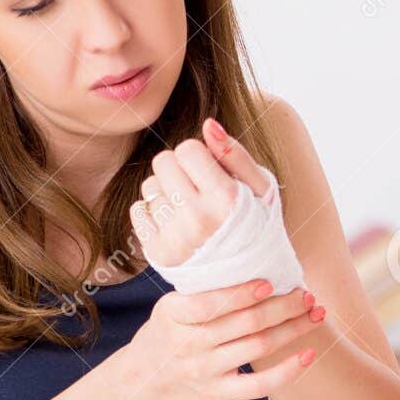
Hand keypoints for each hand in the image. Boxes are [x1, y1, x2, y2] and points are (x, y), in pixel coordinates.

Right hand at [119, 279, 321, 399]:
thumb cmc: (166, 334)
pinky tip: (309, 354)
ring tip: (316, 314)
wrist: (141, 384)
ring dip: (293, 329)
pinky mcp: (218, 392)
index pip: (209, 303)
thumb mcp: (170, 308)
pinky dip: (287, 371)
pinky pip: (258, 386)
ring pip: (257, 347)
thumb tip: (255, 259)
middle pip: (245, 323)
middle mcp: (188, 344)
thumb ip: (203, 291)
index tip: (270, 281)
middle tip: (307, 294)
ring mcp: (204, 370)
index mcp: (172, 314)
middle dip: (283, 307)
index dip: (242, 293)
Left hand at [130, 118, 275, 266]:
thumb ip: (235, 154)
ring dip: (166, 191)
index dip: (199, 156)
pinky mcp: (157, 252)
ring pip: (149, 186)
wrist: (249, 276)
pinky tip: (175, 222)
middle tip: (197, 188)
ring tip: (188, 207)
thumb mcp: (260, 188)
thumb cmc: (257, 224)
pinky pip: (139, 210)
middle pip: (163, 162)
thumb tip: (207, 124)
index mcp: (226, 199)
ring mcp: (175, 238)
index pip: (187, 149)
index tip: (210, 172)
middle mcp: (198, 219)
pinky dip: (153, 212)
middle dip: (179, 169)